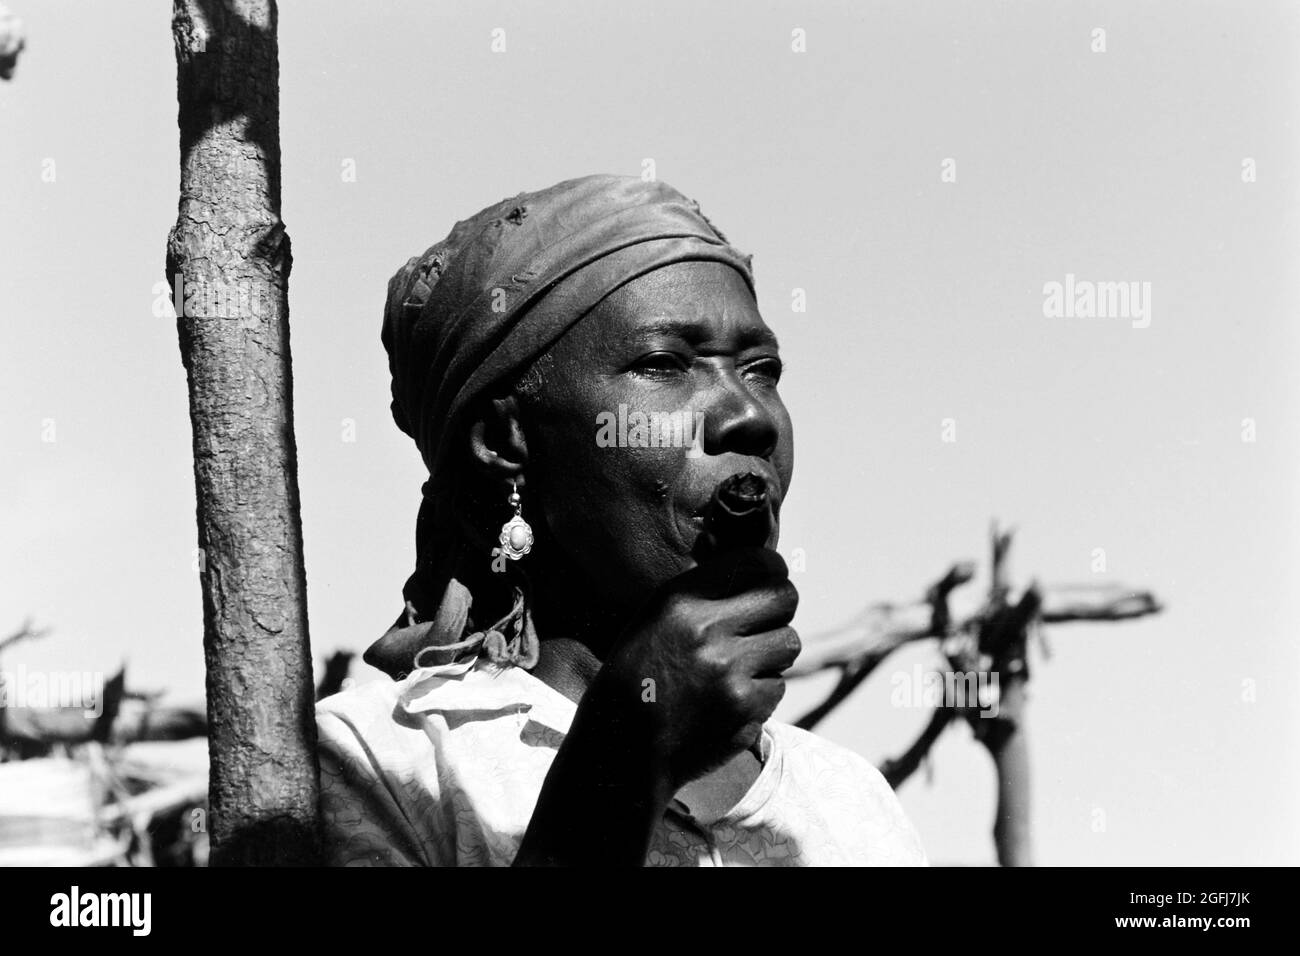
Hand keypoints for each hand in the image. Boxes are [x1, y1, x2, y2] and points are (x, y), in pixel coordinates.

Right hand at [588, 545, 800, 791]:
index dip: (770, 571)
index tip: (768, 582)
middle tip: (764, 623)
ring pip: (788, 642)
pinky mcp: (745, 708)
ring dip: (773, 653)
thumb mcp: (655, 618)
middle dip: (780, 609)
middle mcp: (708, 630)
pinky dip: (762, 692)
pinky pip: (779, 686)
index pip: (757, 562)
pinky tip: (732, 699)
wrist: (622, 748)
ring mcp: (730, 672)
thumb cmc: (636, 677)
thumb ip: (702, 593)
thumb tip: (755, 568)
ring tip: (743, 666)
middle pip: (785, 598)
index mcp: (682, 601)